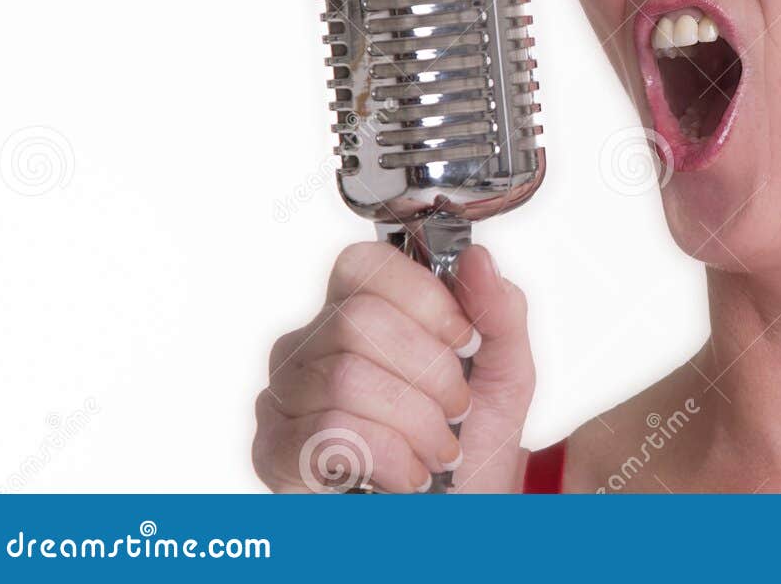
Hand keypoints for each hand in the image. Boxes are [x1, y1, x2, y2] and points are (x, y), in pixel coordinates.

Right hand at [253, 242, 533, 492]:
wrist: (456, 520)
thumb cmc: (471, 444)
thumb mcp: (506, 373)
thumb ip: (500, 311)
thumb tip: (478, 259)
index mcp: (362, 311)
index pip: (366, 264)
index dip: (424, 298)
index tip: (464, 341)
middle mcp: (313, 344)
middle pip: (359, 319)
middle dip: (429, 371)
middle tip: (456, 408)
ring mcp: (286, 395)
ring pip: (346, 377)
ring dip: (416, 421)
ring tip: (438, 450)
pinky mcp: (274, 450)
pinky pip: (328, 431)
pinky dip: (388, 456)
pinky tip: (408, 474)